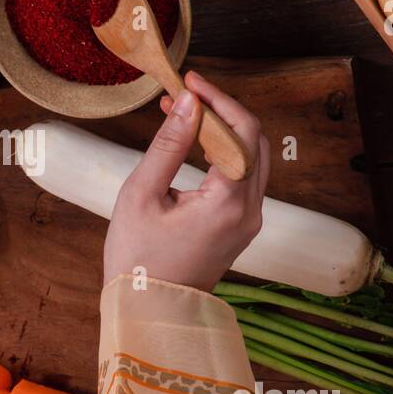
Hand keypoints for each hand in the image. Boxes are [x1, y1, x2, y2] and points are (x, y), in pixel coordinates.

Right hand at [103, 71, 270, 290]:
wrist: (148, 312)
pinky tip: (194, 145)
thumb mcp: (142, 195)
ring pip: (252, 157)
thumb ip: (168, 144)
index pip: (241, 131)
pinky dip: (224, 153)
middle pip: (255, 140)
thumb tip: (189, 103)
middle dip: (222, 110)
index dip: (217, 99)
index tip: (188, 81)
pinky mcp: (241, 227)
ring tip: (183, 115)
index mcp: (228, 203)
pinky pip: (243, 177)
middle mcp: (250, 211)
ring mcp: (249, 221)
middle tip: (184, 95)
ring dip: (223, 131)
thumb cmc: (137, 260)